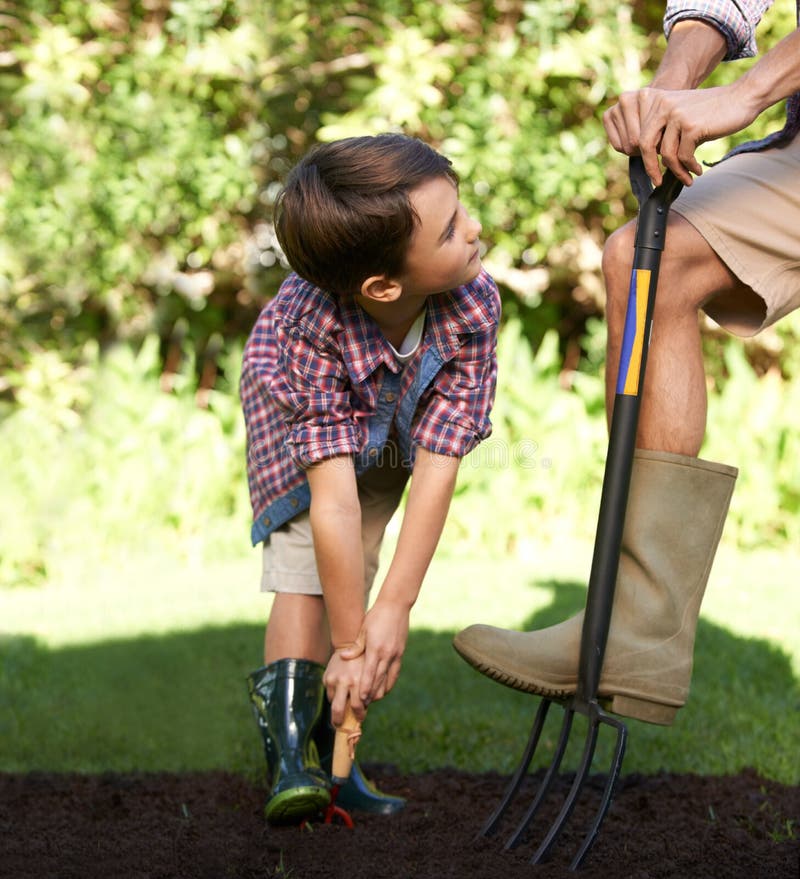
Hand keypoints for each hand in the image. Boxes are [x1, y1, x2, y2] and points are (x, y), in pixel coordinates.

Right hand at [323, 649, 367, 724]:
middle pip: (338, 710)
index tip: (361, 718)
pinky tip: (341, 692)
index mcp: (357, 681)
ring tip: (343, 706)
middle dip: (339, 721)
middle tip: (341, 726)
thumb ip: (368, 690)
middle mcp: (344, 681)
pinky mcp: (326, 677)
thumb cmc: (364, 660)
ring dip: (338, 706)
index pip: (357, 706)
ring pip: (332, 702)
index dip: (359, 715)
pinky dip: (335, 695)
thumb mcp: (369, 674)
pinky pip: (329, 693)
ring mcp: (333, 679)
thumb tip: (366, 708)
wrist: (350, 642)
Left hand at [338, 599, 409, 704]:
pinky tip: (384, 688)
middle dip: (371, 694)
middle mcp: (387, 654)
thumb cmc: (376, 616)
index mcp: (376, 649)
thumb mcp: (363, 629)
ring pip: (389, 679)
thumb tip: (343, 657)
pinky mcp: (400, 653)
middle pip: (379, 680)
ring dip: (381, 691)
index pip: (369, 674)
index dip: (365, 688)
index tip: (361, 700)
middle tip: (364, 706)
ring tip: (373, 700)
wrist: (396, 605)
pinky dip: (389, 682)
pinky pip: (395, 672)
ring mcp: (396, 654)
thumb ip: (356, 646)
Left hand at [604, 85, 757, 185]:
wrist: (743, 97)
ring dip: (677, 171)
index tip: (653, 172)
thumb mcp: (684, 116)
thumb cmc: (714, 111)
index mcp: (659, 102)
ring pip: (666, 154)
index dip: (645, 157)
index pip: (641, 135)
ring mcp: (677, 115)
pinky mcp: (691, 126)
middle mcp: (664, 106)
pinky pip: (683, 156)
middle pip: (646, 145)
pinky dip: (689, 167)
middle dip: (651, 168)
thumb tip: (654, 161)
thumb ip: (667, 133)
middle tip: (658, 182)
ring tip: (687, 178)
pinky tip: (697, 170)